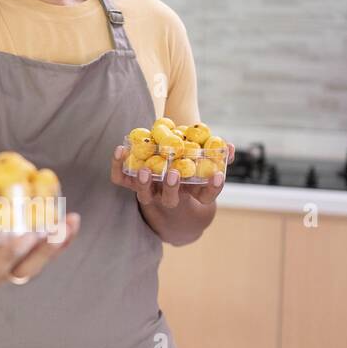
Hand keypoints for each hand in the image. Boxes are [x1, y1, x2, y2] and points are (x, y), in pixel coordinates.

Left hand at [110, 144, 233, 243]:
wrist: (165, 193)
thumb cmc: (189, 175)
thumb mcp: (205, 168)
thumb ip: (218, 158)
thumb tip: (228, 147)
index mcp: (192, 195)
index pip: (206, 196)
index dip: (213, 187)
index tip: (218, 176)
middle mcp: (170, 198)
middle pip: (171, 199)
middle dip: (172, 187)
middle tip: (173, 173)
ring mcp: (151, 194)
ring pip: (144, 195)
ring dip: (144, 183)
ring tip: (144, 170)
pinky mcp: (133, 186)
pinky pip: (121, 180)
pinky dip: (118, 166)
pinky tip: (120, 149)